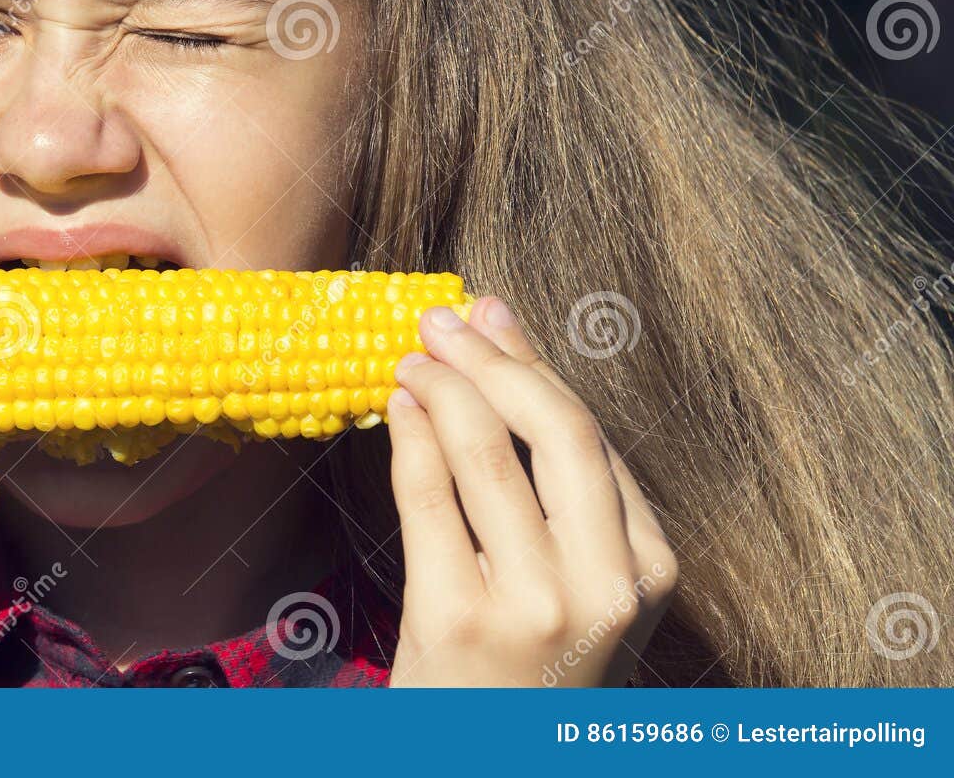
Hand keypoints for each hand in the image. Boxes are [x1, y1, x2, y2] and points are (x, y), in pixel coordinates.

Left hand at [387, 297, 676, 686]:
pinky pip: (429, 499)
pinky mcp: (458, 621)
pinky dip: (409, 438)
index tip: (489, 315)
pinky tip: (398, 406)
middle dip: (493, 359)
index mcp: (649, 570)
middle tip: (442, 319)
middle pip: (556, 431)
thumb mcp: (572, 580)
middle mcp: (605, 588)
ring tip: (411, 358)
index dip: (531, 364)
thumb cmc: (525, 665)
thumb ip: (553, 476)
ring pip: (487, 456)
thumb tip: (501, 329)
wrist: (488, 760)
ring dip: (442, 387)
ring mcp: (535, 607)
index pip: (590, 436)